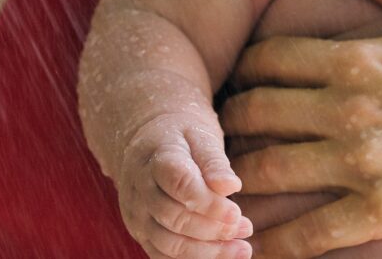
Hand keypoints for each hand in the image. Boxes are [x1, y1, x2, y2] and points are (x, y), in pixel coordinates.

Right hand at [113, 117, 253, 258]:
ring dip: (208, 252)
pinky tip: (221, 255)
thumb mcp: (200, 135)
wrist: (147, 142)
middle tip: (245, 227)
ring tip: (242, 248)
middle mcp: (140, 188)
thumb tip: (231, 186)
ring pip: (168, 243)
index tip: (236, 212)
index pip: (179, 184)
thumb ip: (214, 161)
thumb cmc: (181, 136)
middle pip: (174, 218)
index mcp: (155, 158)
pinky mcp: (139, 231)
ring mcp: (136, 213)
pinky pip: (161, 256)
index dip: (209, 204)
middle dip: (214, 229)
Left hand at [219, 0, 381, 258]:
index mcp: (357, 57)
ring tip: (213, 191)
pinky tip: (252, 249)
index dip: (237, 74)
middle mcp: (350, 107)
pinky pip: (311, 232)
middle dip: (224, 127)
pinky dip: (275, 242)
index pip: (266, 60)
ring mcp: (365, 160)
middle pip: (254, 114)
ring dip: (234, 182)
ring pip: (270, 171)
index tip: (226, 86)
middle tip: (207, 140)